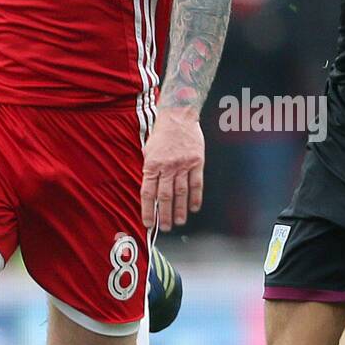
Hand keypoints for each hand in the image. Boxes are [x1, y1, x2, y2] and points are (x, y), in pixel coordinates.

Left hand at [141, 105, 204, 230]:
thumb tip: (150, 190)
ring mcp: (183, 165)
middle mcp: (167, 167)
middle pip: (165, 196)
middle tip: (165, 228)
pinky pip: (196, 183)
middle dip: (164, 215)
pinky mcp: (196, 162)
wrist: (179, 116)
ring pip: (181, 193)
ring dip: (179, 210)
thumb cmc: (162, 133)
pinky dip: (195, 197)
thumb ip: (150, 169)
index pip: (148, 193)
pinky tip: (194, 208)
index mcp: (152, 165)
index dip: (147, 210)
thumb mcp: (148, 150)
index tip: (148, 223)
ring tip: (179, 222)